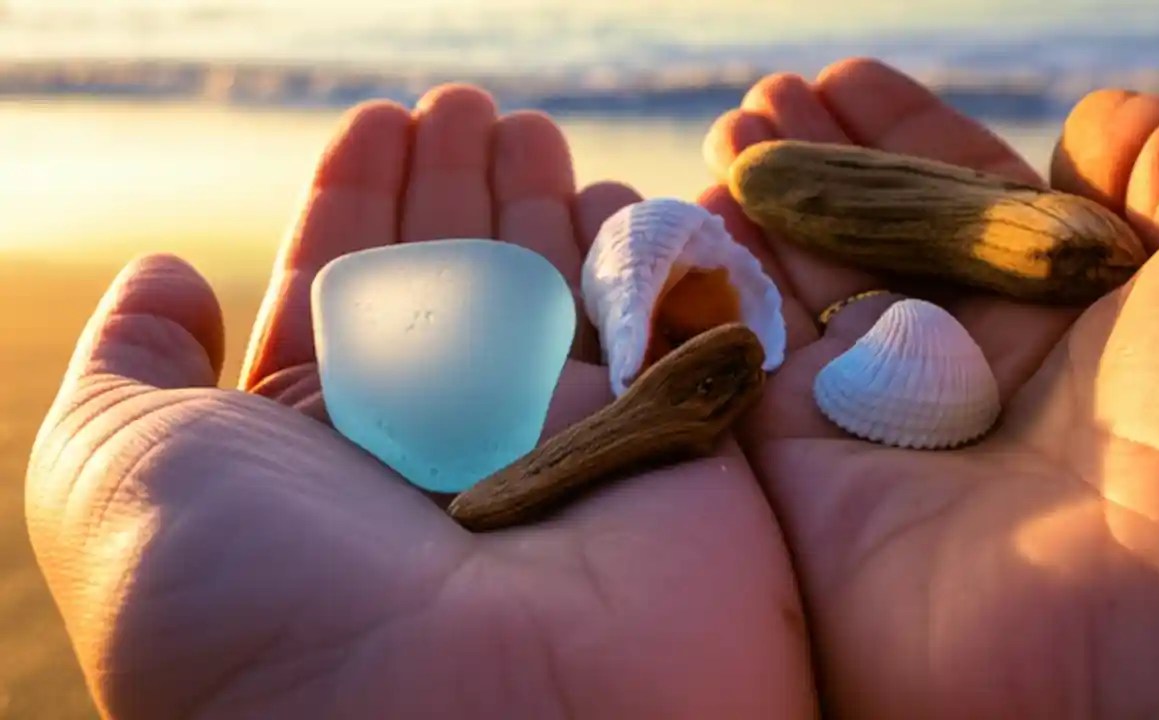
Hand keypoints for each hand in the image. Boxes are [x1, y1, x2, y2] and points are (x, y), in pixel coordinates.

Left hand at [26, 85, 814, 718]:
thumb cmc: (261, 613)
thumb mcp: (118, 473)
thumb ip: (132, 366)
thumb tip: (170, 274)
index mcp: (323, 457)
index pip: (343, 300)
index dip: (354, 208)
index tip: (375, 125)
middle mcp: (442, 453)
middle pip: (453, 289)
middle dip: (454, 190)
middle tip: (464, 105)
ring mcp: (559, 451)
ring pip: (551, 302)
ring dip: (542, 205)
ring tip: (530, 127)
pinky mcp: (667, 450)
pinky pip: (656, 331)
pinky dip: (642, 258)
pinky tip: (616, 192)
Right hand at [702, 59, 1158, 717]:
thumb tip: (1092, 126)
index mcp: (1072, 322)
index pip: (961, 207)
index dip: (899, 139)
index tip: (845, 79)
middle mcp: (972, 379)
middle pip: (868, 252)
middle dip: (813, 171)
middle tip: (763, 101)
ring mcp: (882, 438)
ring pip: (796, 310)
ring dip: (751, 220)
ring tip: (727, 138)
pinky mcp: (801, 496)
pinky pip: (733, 384)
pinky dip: (701, 305)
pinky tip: (688, 222)